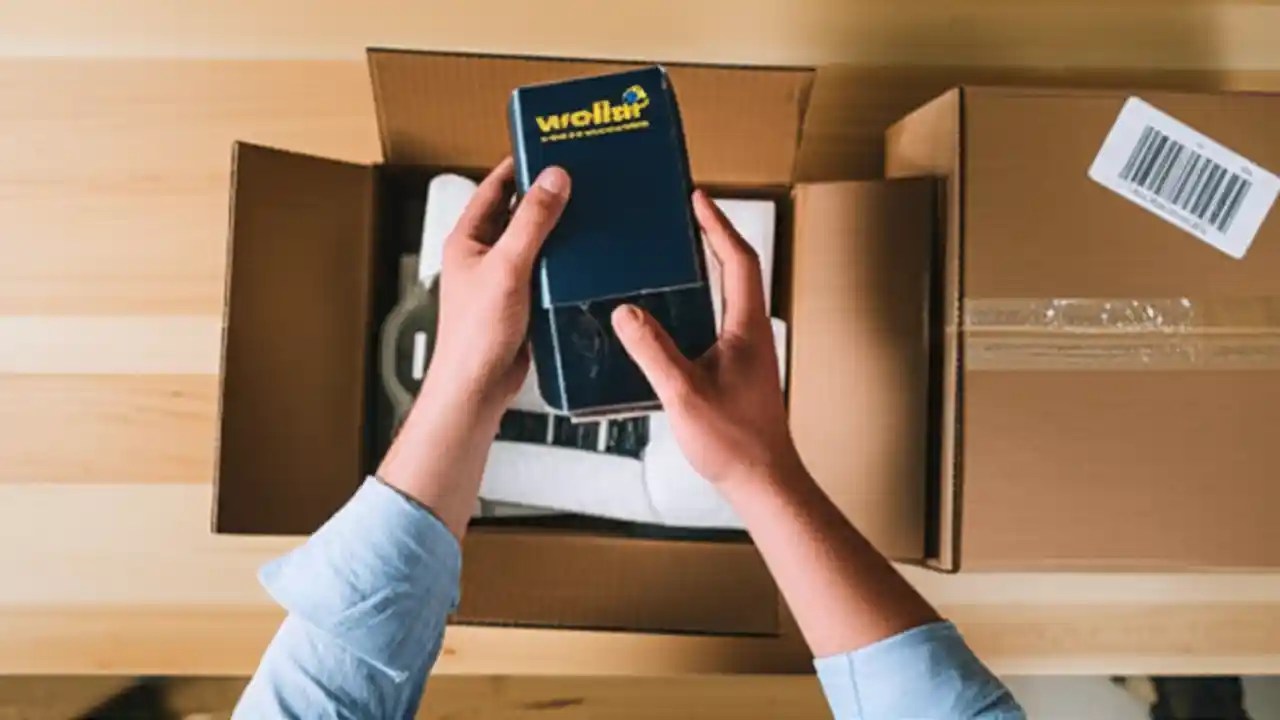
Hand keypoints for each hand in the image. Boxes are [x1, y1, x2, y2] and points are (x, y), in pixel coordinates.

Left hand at [378, 158, 568, 538]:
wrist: (477, 387)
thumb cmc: (475, 335)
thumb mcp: (508, 267)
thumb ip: (532, 221)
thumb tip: (553, 179)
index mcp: (468, 239)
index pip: (495, 187)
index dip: (521, 165)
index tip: (549, 148)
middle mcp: (483, 255)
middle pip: (518, 213)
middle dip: (546, 196)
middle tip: (580, 178)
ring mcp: (502, 279)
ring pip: (534, 243)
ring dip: (558, 231)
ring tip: (589, 213)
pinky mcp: (520, 302)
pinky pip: (545, 272)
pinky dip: (563, 263)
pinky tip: (586, 260)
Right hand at [611, 190, 803, 490]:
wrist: (763, 481)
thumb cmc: (734, 442)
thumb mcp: (683, 394)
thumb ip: (653, 351)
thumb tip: (625, 312)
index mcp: (746, 328)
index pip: (738, 261)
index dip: (718, 225)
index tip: (698, 199)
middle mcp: (752, 334)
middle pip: (738, 270)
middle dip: (713, 238)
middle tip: (685, 216)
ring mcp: (748, 352)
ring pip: (730, 296)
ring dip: (708, 270)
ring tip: (676, 255)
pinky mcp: (739, 370)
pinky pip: (719, 321)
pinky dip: (700, 304)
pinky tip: (672, 315)